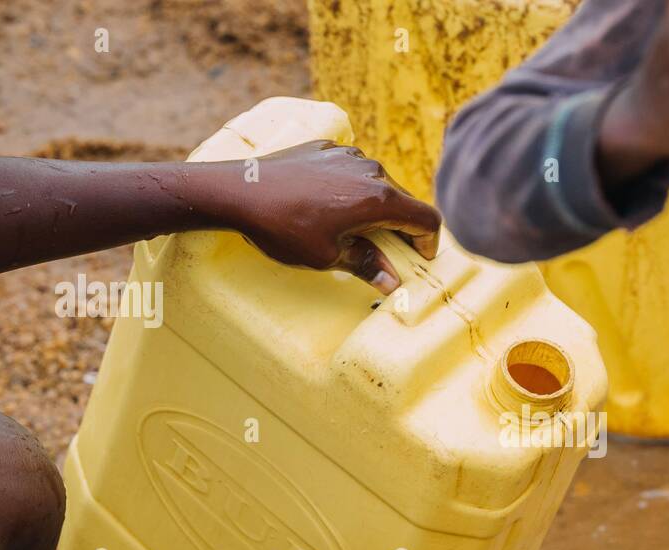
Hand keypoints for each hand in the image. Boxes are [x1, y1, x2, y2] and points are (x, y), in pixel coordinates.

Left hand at [228, 141, 442, 293]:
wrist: (239, 191)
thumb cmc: (283, 228)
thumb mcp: (328, 257)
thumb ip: (367, 266)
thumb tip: (392, 282)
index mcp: (378, 198)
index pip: (427, 218)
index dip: (429, 243)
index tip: (418, 258)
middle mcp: (371, 170)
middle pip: (404, 202)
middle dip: (401, 229)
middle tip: (385, 254)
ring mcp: (349, 155)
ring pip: (379, 185)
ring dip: (376, 209)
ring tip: (351, 231)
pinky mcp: (328, 148)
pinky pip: (354, 172)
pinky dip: (353, 191)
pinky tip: (328, 208)